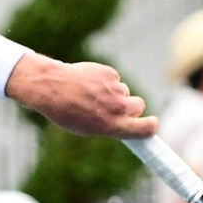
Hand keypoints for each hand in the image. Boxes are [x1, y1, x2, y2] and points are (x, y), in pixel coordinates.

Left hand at [6, 58, 156, 138]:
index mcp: (114, 126)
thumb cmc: (66, 112)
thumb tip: (124, 125)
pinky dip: (105, 81)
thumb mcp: (87, 128)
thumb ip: (110, 126)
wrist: (51, 88)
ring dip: (114, 93)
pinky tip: (88, 83)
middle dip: (131, 107)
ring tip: (90, 94)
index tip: (151, 124)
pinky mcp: (110, 74)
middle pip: (139, 106)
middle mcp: (118, 108)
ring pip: (124, 91)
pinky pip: (115, 79)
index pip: (148, 128)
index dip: (151, 126)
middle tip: (114, 107)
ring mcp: (115, 89)